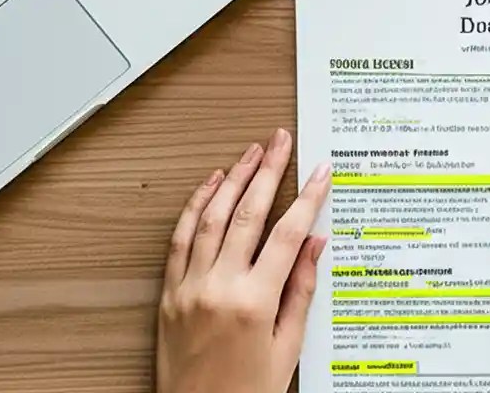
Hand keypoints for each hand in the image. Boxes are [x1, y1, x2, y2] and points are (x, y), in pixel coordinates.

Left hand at [157, 129, 331, 392]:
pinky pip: (180, 238)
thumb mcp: (287, 349)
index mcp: (255, 302)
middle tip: (280, 141)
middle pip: (248, 213)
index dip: (308, 197)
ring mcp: (190, 287)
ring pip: (211, 217)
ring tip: (250, 153)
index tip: (321, 172)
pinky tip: (209, 185)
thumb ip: (300, 291)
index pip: (288, 234)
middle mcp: (219, 287)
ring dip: (232, 179)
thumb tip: (315, 244)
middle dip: (268, 170)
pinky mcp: (169, 293)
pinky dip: (194, 206)